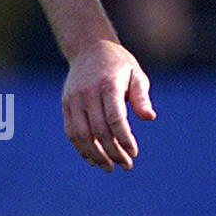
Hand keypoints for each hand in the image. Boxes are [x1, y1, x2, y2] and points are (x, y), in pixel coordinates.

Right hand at [60, 40, 154, 170]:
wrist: (90, 48)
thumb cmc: (119, 64)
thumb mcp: (136, 74)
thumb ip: (141, 96)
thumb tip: (149, 117)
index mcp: (108, 85)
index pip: (115, 118)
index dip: (124, 139)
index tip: (134, 153)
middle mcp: (88, 93)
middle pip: (99, 130)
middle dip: (113, 151)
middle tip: (126, 165)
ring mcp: (74, 100)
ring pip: (81, 135)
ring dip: (95, 155)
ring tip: (109, 167)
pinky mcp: (65, 105)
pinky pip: (71, 132)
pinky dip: (81, 148)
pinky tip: (93, 158)